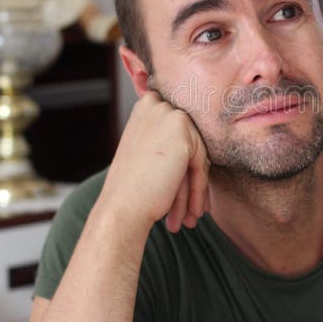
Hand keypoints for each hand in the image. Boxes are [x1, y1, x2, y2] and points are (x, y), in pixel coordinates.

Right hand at [100, 90, 209, 232]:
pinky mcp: (182, 130)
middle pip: (190, 146)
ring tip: (191, 217)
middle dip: (191, 181)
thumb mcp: (150, 153)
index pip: (181, 134)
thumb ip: (171, 141)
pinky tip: (193, 213)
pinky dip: (198, 190)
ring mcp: (169, 114)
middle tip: (192, 211)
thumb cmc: (133, 188)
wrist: (121, 209)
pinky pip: (201, 164)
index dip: (186, 165)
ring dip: (194, 191)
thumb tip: (200, 148)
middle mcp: (156, 104)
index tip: (188, 192)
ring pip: (197, 157)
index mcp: (146, 105)